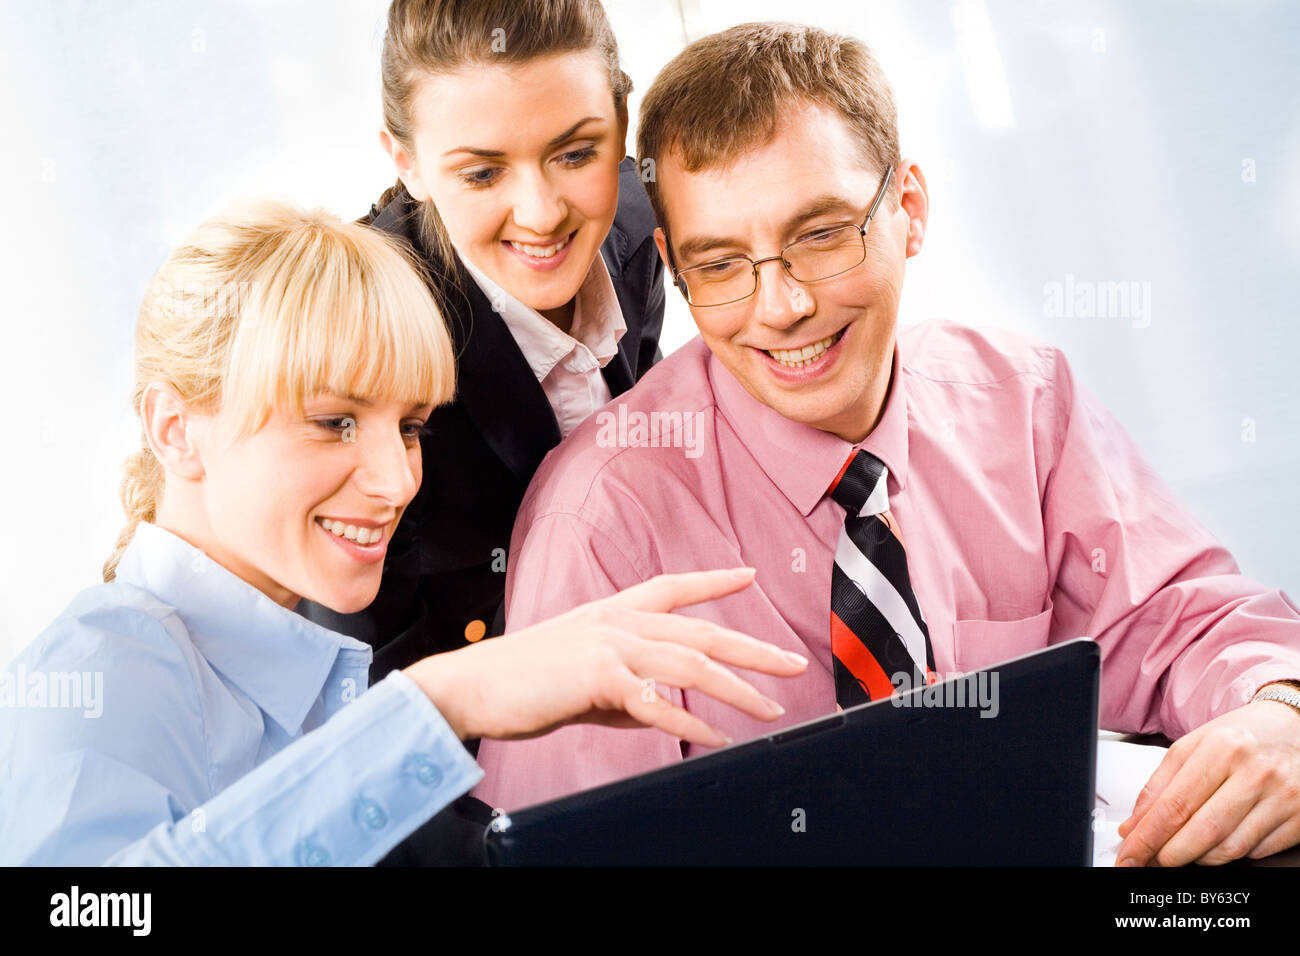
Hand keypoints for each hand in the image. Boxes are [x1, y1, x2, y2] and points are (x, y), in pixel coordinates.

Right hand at [404, 567, 807, 746]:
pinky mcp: (599, 676)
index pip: (674, 587)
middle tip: (793, 662)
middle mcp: (618, 620)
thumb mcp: (585, 680)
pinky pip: (659, 704)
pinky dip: (693, 725)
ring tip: (771, 709)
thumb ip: (626, 691)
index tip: (748, 574)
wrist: (470, 687)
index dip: (714, 580)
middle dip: (754, 648)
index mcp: (612, 611)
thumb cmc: (523, 683)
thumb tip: (663, 712)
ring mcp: (610, 644)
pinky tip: (717, 738)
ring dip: (738, 690)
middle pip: (702, 632)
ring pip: (692, 666)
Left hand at [1115, 692, 1299, 865]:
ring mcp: (1282, 797)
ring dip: (1198, 857)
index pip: (1175, 805)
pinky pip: (1255, 851)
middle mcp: (1255, 772)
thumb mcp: (1194, 745)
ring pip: (1229, 849)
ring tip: (1184, 848)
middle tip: (1152, 858)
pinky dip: (1229, 853)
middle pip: (1202, 832)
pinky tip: (1219, 840)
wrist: (1293, 726)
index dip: (1147, 836)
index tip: (1129, 853)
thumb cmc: (1241, 736)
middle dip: (1169, 854)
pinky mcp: (1299, 817)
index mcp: (1222, 748)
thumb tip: (1134, 825)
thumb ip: (1159, 784)